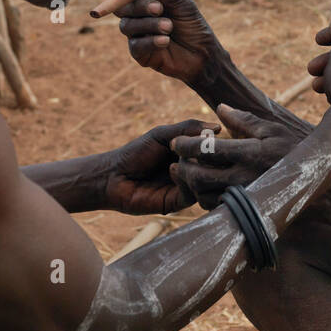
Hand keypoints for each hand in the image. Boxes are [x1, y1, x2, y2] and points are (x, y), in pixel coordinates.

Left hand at [103, 120, 219, 214]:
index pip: (215, 151)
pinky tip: (173, 171)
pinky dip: (187, 181)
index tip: (216, 136)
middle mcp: (192, 172)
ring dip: (200, 170)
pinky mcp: (177, 203)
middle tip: (205, 149)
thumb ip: (188, 128)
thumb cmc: (136, 153)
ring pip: (207, 183)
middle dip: (212, 158)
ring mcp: (186, 188)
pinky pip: (192, 195)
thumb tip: (218, 128)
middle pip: (215, 168)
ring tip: (186, 159)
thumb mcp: (162, 135)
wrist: (113, 177)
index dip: (217, 144)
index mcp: (191, 155)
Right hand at [115, 0, 218, 85]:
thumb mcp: (182, 6)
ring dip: (148, 24)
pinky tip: (165, 41)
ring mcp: (137, 34)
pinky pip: (135, 45)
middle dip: (139, 6)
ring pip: (127, 26)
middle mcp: (138, 15)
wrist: (202, 54)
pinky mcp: (139, 53)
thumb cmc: (193, 26)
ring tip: (169, 27)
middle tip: (159, 8)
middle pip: (123, 6)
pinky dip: (150, 41)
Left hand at [169, 104, 310, 209]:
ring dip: (190, 185)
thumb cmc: (293, 150)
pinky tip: (204, 187)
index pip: (207, 150)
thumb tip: (220, 108)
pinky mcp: (246, 211)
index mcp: (249, 153)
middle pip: (199, 177)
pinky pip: (215, 209)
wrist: (315, 183)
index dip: (186, 145)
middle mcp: (245, 178)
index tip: (176, 142)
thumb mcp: (272, 130)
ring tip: (186, 173)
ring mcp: (245, 198)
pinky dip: (204, 198)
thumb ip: (244, 119)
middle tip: (177, 160)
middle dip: (183, 168)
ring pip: (204, 197)